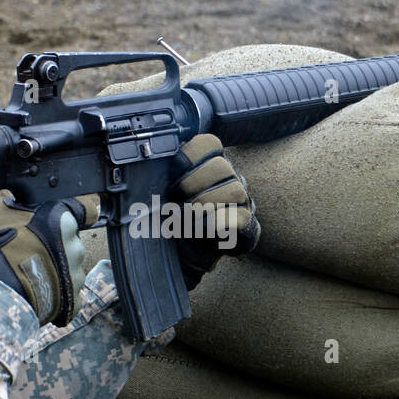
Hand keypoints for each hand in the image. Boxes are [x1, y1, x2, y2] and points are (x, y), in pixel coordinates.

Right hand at [0, 194, 99, 325]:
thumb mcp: (1, 212)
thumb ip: (24, 208)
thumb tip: (25, 207)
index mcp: (63, 221)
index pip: (84, 210)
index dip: (77, 214)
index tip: (72, 220)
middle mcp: (75, 246)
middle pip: (72, 243)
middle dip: (57, 247)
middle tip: (32, 253)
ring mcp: (76, 274)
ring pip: (70, 268)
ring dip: (55, 270)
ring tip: (29, 275)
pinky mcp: (72, 299)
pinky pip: (68, 293)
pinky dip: (55, 293)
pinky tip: (36, 292)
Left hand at [169, 134, 259, 288]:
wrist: (177, 255)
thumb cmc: (169, 222)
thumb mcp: (160, 195)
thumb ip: (160, 175)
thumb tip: (150, 164)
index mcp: (208, 165)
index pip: (208, 143)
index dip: (189, 155)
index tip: (172, 173)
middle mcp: (229, 179)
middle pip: (221, 166)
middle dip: (192, 183)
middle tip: (175, 201)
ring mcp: (242, 202)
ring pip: (234, 190)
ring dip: (204, 204)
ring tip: (185, 219)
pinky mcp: (247, 227)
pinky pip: (241, 218)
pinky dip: (218, 223)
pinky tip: (201, 230)